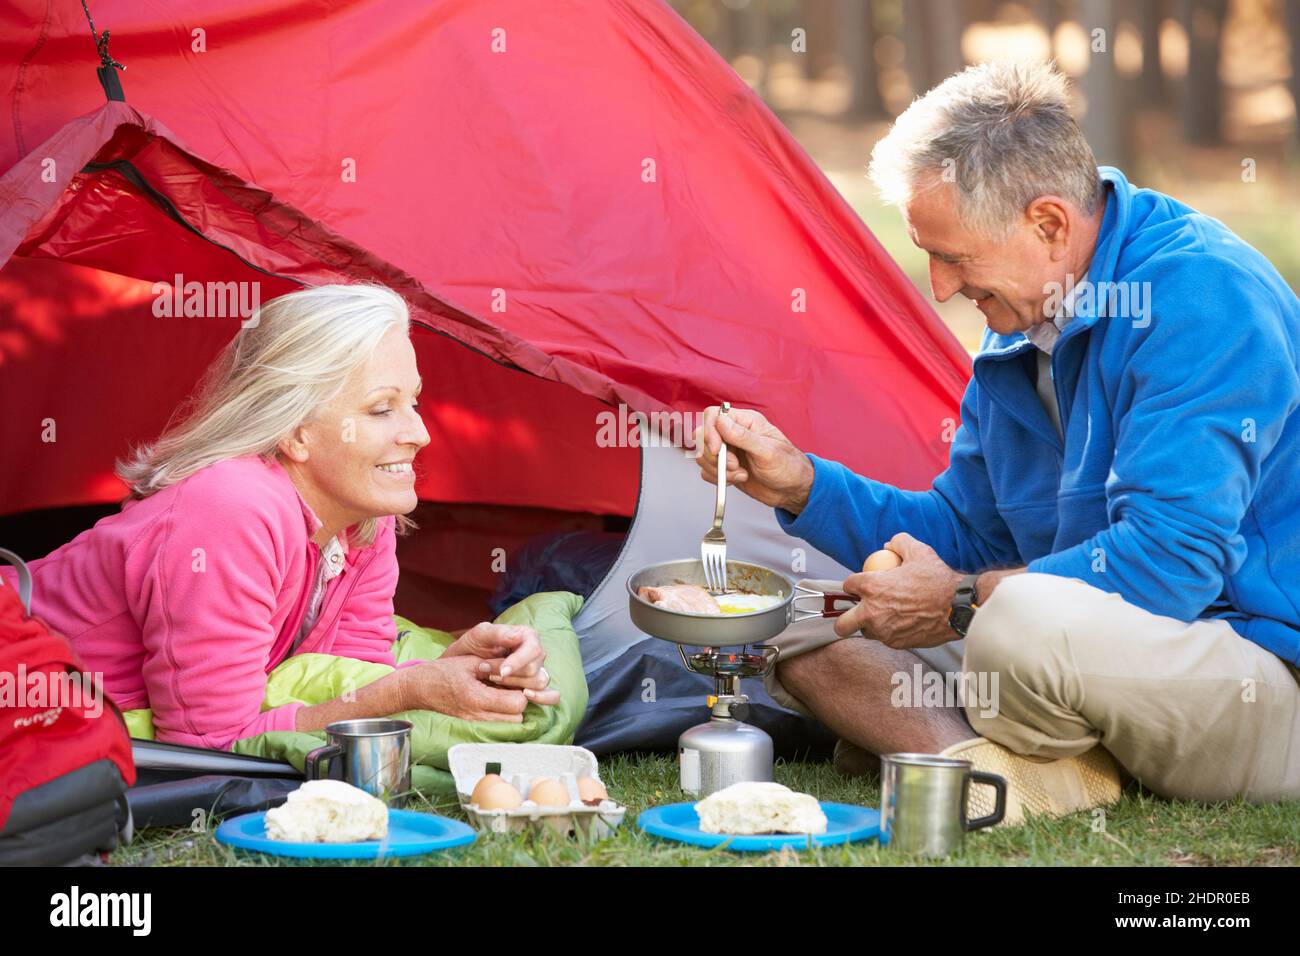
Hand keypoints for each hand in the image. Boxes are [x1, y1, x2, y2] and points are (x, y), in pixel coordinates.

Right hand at [399, 655, 557, 722]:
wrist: (418, 688)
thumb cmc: (442, 671)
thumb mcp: (470, 661)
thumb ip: (496, 665)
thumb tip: (520, 664)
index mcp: (477, 698)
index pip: (517, 703)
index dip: (521, 689)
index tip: (515, 677)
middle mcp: (478, 715)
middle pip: (518, 716)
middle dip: (520, 700)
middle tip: (512, 684)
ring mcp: (475, 722)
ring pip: (510, 722)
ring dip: (512, 707)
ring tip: (504, 690)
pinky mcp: (473, 723)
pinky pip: (498, 722)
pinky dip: (503, 712)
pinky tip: (496, 696)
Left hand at [443, 621, 558, 698]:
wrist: (461, 666)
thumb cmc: (471, 647)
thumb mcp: (479, 635)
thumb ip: (497, 633)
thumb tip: (517, 637)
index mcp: (527, 636)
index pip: (533, 649)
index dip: (518, 662)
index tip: (502, 672)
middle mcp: (536, 653)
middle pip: (536, 668)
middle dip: (511, 675)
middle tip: (488, 674)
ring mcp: (537, 671)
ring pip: (541, 682)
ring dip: (518, 685)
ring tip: (495, 682)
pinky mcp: (535, 688)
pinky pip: (552, 695)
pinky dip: (543, 698)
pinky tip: (525, 696)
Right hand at [692, 405, 814, 512]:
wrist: (792, 490)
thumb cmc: (788, 466)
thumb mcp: (767, 451)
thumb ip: (742, 436)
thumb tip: (720, 421)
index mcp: (745, 421)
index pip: (713, 416)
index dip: (709, 432)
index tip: (716, 449)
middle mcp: (733, 434)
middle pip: (702, 436)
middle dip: (714, 456)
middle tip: (734, 466)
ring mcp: (728, 451)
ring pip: (703, 456)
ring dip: (718, 470)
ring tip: (741, 474)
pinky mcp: (724, 468)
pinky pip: (706, 471)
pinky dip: (718, 479)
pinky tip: (739, 479)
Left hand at [833, 533, 962, 648]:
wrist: (959, 607)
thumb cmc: (939, 580)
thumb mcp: (919, 551)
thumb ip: (900, 542)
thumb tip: (890, 544)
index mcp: (872, 587)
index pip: (848, 585)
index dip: (853, 583)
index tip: (860, 584)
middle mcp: (873, 612)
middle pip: (842, 623)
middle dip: (843, 618)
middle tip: (855, 611)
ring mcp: (884, 631)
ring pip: (865, 632)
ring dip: (869, 625)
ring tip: (883, 615)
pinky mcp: (897, 643)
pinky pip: (885, 639)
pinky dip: (889, 632)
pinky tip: (902, 622)